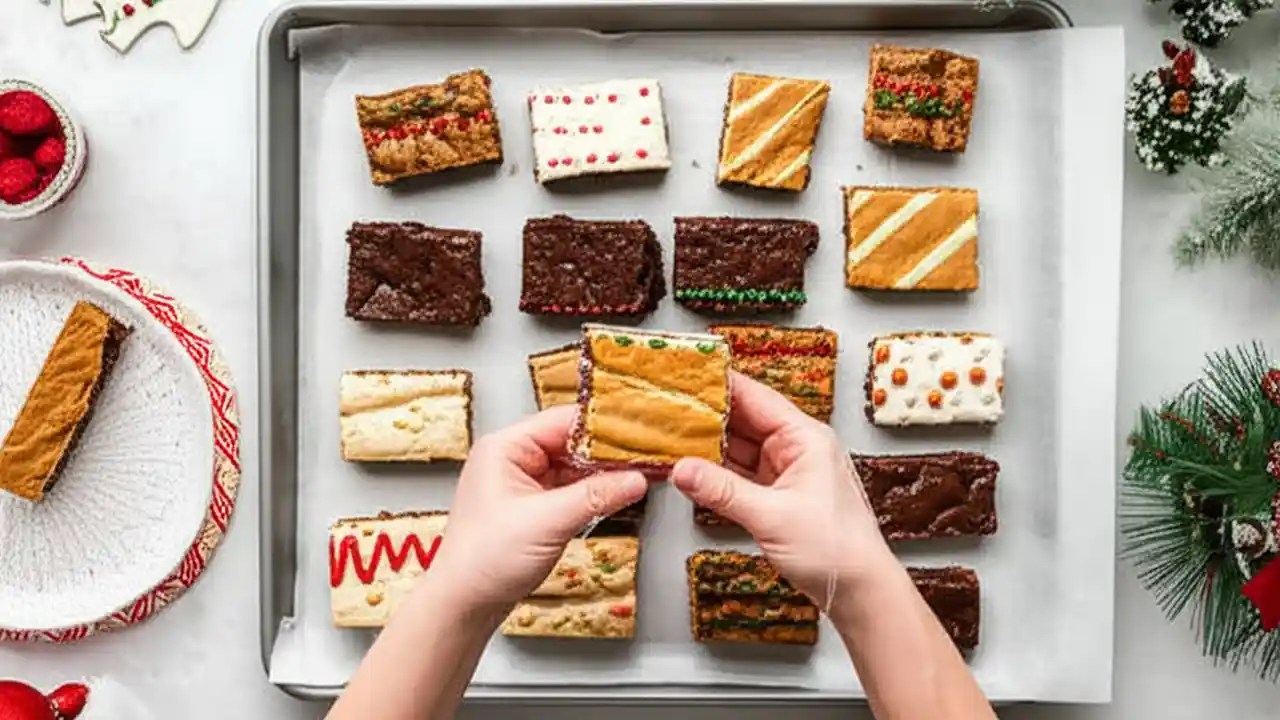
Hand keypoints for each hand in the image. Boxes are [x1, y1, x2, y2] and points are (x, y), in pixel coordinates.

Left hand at [430, 406, 647, 611]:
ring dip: (602, 474)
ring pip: (572, 467)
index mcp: (505, 448)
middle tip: (645, 458)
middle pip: (571, 442)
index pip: (563, 420)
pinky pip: (568, 489)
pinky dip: (591, 493)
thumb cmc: (483, 560)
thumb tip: (634, 479)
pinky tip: (614, 496)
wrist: (464, 604)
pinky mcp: (531, 507)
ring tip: (636, 476)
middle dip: (607, 452)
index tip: (638, 433)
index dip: (603, 426)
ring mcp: (521, 484)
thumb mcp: (548, 522)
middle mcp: (511, 459)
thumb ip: (596, 496)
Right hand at [670, 373, 894, 607]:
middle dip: (705, 416)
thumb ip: (722, 491)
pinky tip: (693, 472)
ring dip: (707, 447)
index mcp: (805, 438)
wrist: (860, 591)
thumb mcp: (772, 516)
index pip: (754, 397)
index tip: (686, 377)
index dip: (718, 384)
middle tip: (667, 409)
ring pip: (738, 448)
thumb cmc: (837, 549)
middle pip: (742, 420)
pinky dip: (717, 473)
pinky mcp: (778, 496)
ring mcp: (786, 472)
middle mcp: (796, 448)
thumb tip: (683, 470)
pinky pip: (740, 475)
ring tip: (671, 439)